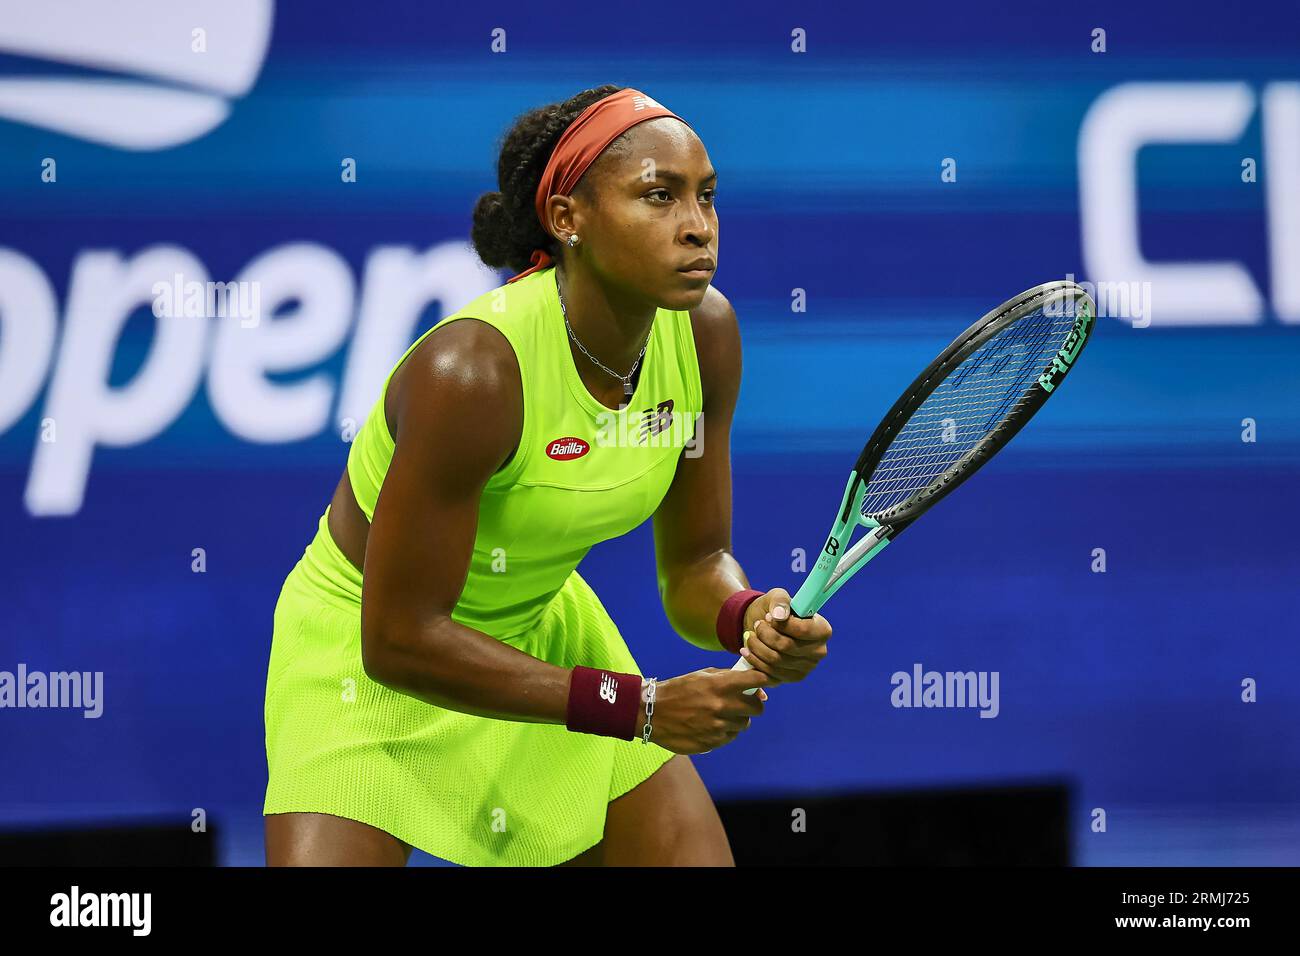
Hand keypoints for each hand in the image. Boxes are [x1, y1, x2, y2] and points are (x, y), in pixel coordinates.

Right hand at [642, 667, 769, 754]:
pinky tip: (710, 725)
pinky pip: (730, 737)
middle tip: (742, 702)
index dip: (763, 681)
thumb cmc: (678, 690)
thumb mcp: (702, 675)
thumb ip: (729, 678)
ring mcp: (718, 726)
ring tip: (719, 714)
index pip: (758, 681)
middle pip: (757, 707)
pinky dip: (725, 731)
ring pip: (743, 724)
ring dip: (737, 719)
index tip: (761, 683)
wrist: (651, 713)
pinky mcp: (713, 742)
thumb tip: (756, 687)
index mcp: (720, 685)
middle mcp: (722, 706)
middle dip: (752, 704)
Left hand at [739, 587, 831, 685]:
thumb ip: (780, 601)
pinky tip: (747, 650)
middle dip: (765, 634)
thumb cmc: (776, 610)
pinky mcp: (791, 678)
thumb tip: (779, 615)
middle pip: (786, 647)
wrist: (765, 627)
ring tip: (749, 635)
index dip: (781, 624)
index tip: (768, 617)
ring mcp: (806, 668)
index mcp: (822, 630)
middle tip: (756, 625)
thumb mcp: (777, 597)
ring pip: (775, 660)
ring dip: (756, 646)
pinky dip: (754, 660)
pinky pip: (769, 673)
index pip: (803, 630)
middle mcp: (818, 652)